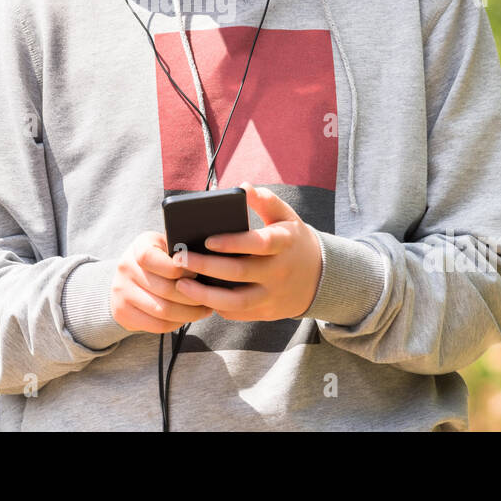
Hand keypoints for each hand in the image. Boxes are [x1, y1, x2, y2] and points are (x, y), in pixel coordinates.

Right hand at [109, 231, 214, 334]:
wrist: (130, 279)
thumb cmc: (159, 260)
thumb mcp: (167, 247)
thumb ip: (182, 251)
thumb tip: (207, 260)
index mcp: (139, 247)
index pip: (153, 258)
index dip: (179, 268)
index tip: (197, 273)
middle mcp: (126, 268)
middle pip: (164, 289)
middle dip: (193, 296)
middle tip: (210, 297)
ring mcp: (121, 292)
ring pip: (163, 310)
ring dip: (188, 313)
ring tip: (204, 309)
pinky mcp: (123, 312)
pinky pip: (156, 325)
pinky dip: (176, 323)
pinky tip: (187, 317)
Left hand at [171, 181, 323, 321]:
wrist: (320, 278)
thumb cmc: (293, 241)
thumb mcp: (286, 217)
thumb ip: (265, 200)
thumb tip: (243, 186)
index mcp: (284, 243)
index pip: (259, 243)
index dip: (233, 243)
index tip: (207, 239)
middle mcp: (279, 272)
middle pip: (239, 272)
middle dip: (205, 267)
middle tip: (179, 259)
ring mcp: (273, 295)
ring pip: (236, 302)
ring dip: (205, 295)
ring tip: (181, 285)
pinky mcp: (266, 313)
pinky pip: (237, 314)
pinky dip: (216, 307)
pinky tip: (198, 297)